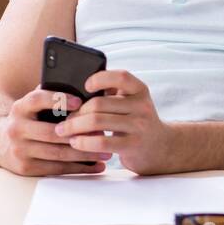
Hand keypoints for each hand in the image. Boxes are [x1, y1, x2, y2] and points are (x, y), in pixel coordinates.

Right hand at [0, 88, 111, 176]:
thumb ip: (51, 96)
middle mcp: (17, 128)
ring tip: (105, 153)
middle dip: (80, 134)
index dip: (58, 100)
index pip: (37, 100)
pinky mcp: (25, 168)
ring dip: (84, 154)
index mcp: (20, 108)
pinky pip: (56, 169)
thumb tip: (86, 89)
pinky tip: (94, 166)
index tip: (80, 102)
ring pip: (57, 153)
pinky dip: (77, 168)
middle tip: (103, 133)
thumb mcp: (31, 105)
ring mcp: (19, 150)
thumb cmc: (27, 119)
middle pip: (53, 132)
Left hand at [54, 70, 177, 175]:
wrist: (160, 147)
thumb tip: (76, 92)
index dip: (100, 79)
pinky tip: (76, 143)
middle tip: (63, 119)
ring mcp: (139, 126)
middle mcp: (142, 106)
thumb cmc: (136, 122)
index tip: (85, 86)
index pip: (120, 77)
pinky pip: (102, 142)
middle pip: (100, 103)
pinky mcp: (133, 145)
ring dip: (74, 126)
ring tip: (63, 130)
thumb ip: (112, 94)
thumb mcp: (131, 103)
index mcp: (140, 90)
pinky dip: (83, 142)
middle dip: (76, 111)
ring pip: (97, 121)